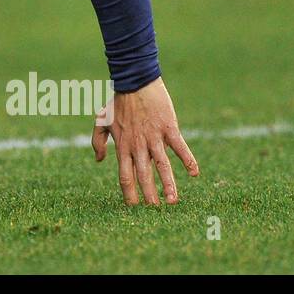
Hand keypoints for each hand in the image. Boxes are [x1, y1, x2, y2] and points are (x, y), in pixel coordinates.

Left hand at [92, 77, 199, 204]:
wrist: (134, 81)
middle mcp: (138, 145)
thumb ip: (98, 141)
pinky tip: (195, 174)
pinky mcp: (169, 128)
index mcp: (123, 146)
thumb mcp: (101, 120)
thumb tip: (100, 160)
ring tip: (172, 202)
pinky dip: (188, 160)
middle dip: (149, 195)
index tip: (133, 207)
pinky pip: (180, 147)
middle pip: (143, 175)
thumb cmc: (118, 102)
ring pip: (162, 166)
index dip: (129, 193)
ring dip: (168, 185)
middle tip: (154, 211)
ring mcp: (154, 137)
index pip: (125, 176)